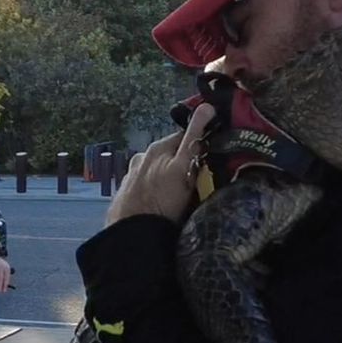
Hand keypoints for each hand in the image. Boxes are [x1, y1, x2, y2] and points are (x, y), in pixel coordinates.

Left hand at [105, 103, 214, 225]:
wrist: (131, 236)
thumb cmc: (162, 202)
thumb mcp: (184, 169)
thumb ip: (194, 138)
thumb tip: (206, 107)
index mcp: (158, 148)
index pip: (187, 136)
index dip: (201, 143)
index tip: (214, 155)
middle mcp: (142, 156)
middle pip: (172, 153)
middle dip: (184, 160)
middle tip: (199, 178)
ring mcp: (132, 174)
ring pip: (160, 169)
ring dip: (169, 175)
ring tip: (179, 194)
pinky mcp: (127, 192)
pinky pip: (148, 184)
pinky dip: (156, 188)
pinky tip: (160, 201)